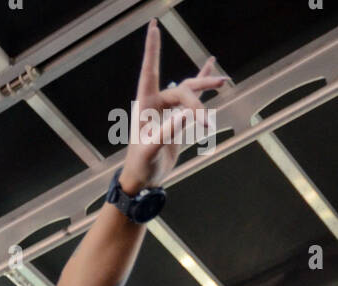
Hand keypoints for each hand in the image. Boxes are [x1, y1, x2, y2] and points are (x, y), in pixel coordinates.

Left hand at [121, 18, 227, 189]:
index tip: (154, 26)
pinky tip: (211, 65)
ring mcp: (167, 109)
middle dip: (196, 103)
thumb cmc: (142, 165)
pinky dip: (202, 83)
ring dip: (205, 89)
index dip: (152, 49)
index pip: (150, 71)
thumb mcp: (152, 149)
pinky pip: (192, 97)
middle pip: (182, 90)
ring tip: (223, 82)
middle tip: (205, 122)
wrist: (143, 179)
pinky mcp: (177, 118)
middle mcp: (156, 102)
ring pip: (189, 91)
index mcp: (145, 104)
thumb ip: (168, 131)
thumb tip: (188, 113)